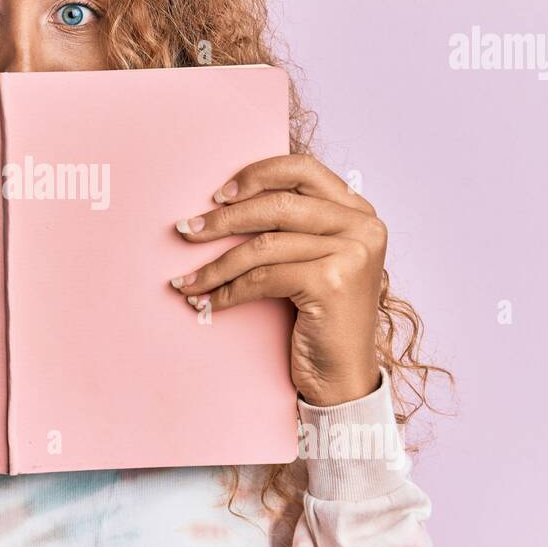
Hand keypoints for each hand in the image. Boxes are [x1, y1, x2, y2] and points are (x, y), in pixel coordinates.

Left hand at [170, 153, 384, 406]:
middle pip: (276, 206)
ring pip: (263, 246)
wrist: (343, 376)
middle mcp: (362, 226)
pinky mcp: (332, 283)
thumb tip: (224, 202)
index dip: (257, 175)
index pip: (303, 169)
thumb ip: (293, 226)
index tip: (218, 195)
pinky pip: (263, 279)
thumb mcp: (314, 259)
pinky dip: (227, 291)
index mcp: (358, 211)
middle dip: (223, 220)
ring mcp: (351, 253)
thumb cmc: (322, 317)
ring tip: (185, 278)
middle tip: (186, 231)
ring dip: (215, 264)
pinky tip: (207, 301)